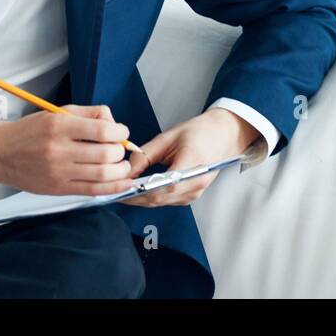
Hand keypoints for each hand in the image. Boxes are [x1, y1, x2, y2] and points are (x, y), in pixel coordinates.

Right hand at [0, 104, 135, 196]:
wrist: (1, 153)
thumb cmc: (31, 132)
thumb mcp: (57, 113)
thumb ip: (88, 114)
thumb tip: (114, 123)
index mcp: (59, 126)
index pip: (102, 130)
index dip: (120, 132)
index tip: (122, 132)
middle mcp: (59, 150)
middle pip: (105, 154)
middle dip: (120, 151)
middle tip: (120, 148)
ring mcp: (59, 172)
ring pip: (102, 174)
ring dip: (121, 170)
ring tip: (122, 165)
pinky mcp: (59, 188)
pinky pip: (92, 191)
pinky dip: (112, 188)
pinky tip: (122, 182)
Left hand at [120, 108, 260, 206]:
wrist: (222, 136)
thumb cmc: (198, 132)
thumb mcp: (168, 137)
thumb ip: (145, 155)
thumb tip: (125, 171)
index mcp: (193, 162)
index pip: (163, 185)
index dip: (140, 190)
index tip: (120, 186)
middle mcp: (196, 182)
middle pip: (159, 198)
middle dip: (134, 197)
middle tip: (113, 191)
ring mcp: (195, 192)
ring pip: (161, 202)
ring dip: (140, 199)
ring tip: (121, 191)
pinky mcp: (192, 196)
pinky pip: (167, 201)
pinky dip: (151, 198)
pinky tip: (138, 192)